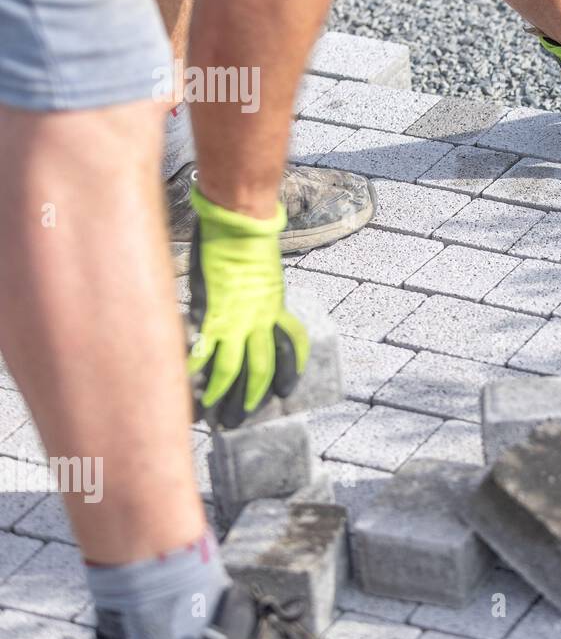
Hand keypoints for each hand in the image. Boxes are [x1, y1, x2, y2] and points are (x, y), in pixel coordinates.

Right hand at [186, 188, 308, 428]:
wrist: (241, 225)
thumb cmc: (249, 240)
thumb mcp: (263, 271)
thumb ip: (256, 292)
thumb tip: (245, 308)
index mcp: (276, 307)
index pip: (294, 343)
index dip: (295, 366)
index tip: (289, 387)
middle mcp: (261, 318)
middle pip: (264, 365)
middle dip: (255, 393)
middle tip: (245, 413)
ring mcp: (238, 318)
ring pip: (236, 366)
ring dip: (225, 390)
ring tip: (213, 408)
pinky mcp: (215, 313)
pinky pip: (206, 348)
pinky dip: (196, 366)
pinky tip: (187, 381)